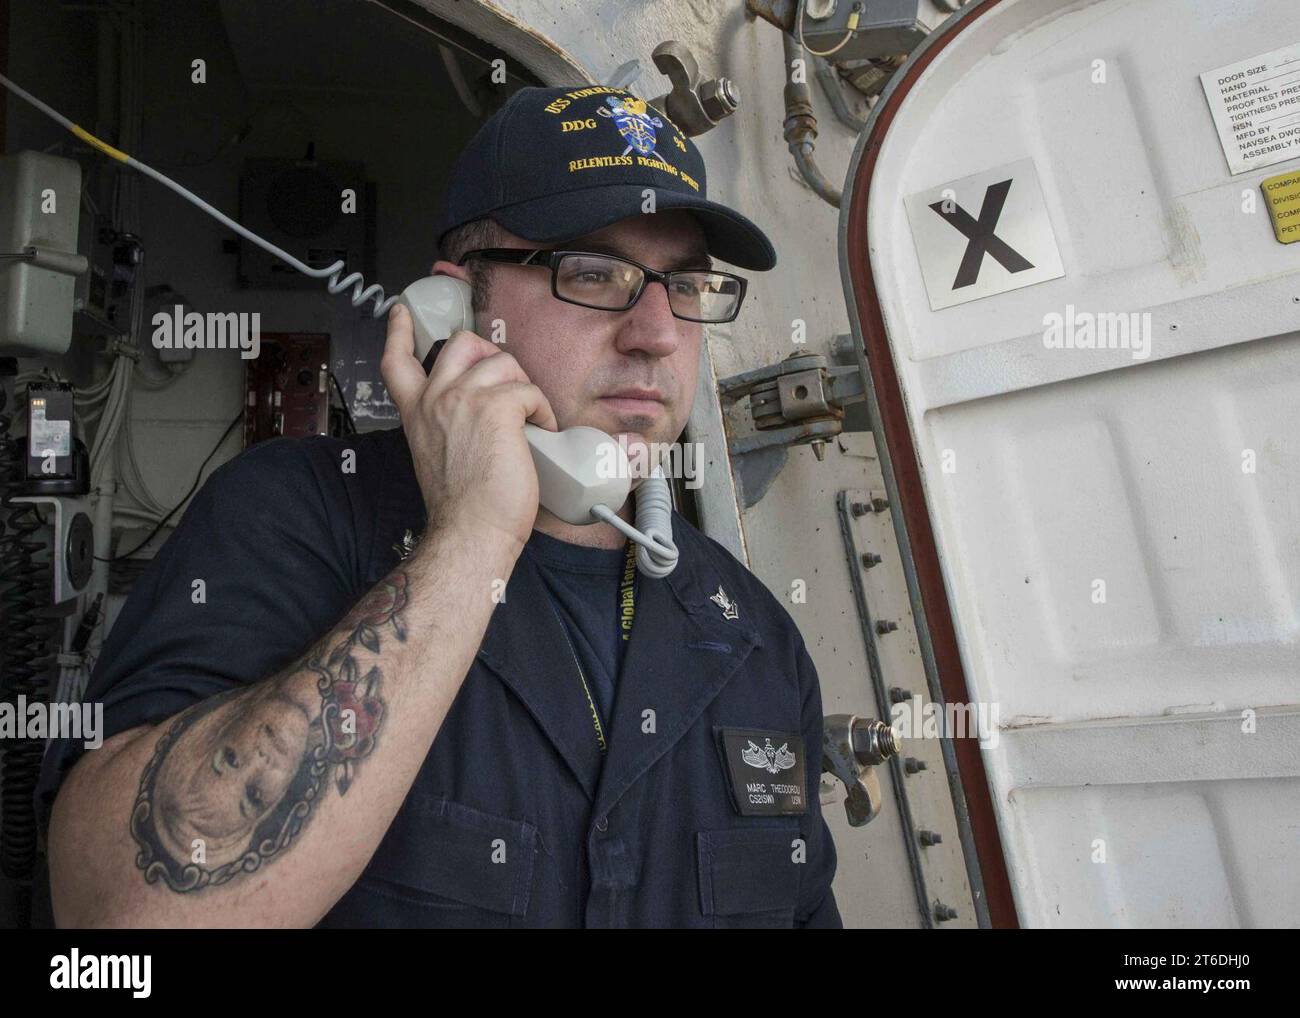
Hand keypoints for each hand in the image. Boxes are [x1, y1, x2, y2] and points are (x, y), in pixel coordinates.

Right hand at [381, 303, 557, 553]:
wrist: (470, 532)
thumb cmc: (461, 509)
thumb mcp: (435, 457)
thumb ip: (446, 428)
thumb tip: (477, 419)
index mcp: (416, 414)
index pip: (396, 361)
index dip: (398, 331)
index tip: (401, 312)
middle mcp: (435, 400)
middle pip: (461, 343)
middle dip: (490, 353)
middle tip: (507, 382)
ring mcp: (464, 399)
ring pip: (502, 362)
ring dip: (524, 387)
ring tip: (530, 419)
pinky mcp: (497, 407)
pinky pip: (529, 390)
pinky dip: (543, 411)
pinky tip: (542, 432)